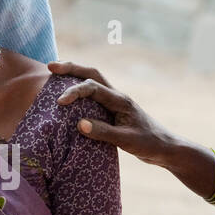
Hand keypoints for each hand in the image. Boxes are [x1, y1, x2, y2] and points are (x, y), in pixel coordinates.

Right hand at [47, 61, 177, 165]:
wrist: (165, 147)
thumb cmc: (148, 144)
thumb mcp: (126, 141)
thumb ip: (103, 132)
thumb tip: (79, 124)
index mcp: (120, 100)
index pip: (93, 88)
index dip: (75, 92)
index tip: (59, 102)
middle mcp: (117, 96)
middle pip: (92, 73)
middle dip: (71, 68)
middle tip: (50, 67)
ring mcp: (115, 102)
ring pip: (93, 80)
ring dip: (74, 75)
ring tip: (55, 73)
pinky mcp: (113, 110)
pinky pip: (93, 94)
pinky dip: (79, 89)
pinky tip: (69, 94)